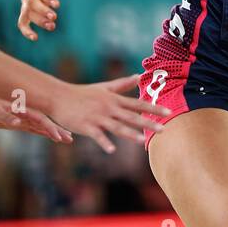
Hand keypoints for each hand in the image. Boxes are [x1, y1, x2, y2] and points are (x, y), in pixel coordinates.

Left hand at [0, 93, 72, 142]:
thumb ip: (5, 116)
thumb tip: (18, 121)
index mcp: (21, 109)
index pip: (40, 120)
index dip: (50, 128)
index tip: (58, 136)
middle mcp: (24, 114)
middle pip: (45, 123)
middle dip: (57, 130)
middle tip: (70, 139)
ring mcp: (22, 118)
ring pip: (42, 127)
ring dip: (54, 132)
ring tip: (67, 139)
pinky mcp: (18, 123)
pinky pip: (34, 129)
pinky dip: (44, 133)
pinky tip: (52, 137)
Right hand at [18, 0, 68, 40]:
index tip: (57, 5)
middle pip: (32, 2)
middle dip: (43, 11)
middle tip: (54, 17)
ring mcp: (25, 2)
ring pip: (28, 13)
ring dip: (39, 21)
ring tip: (52, 26)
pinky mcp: (25, 12)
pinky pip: (22, 22)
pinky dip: (26, 31)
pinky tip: (35, 38)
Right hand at [49, 73, 171, 153]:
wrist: (59, 97)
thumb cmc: (82, 93)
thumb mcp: (104, 87)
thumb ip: (122, 84)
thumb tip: (139, 76)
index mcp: (114, 100)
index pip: (137, 104)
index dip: (153, 108)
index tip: (168, 112)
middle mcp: (109, 108)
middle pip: (132, 117)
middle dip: (148, 123)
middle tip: (163, 129)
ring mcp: (98, 117)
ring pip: (117, 126)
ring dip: (130, 133)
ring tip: (142, 140)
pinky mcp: (86, 126)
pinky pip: (97, 135)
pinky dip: (104, 142)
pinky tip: (112, 150)